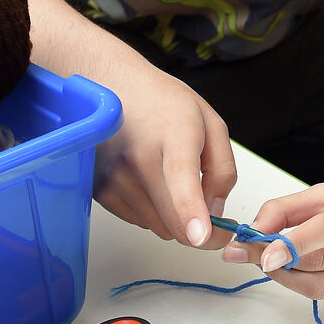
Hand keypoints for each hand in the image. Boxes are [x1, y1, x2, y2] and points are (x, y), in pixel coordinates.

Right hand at [93, 68, 238, 248]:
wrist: (113, 86)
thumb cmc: (163, 102)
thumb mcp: (211, 124)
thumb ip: (223, 171)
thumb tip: (215, 213)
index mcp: (174, 136)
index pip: (181, 180)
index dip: (192, 214)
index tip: (201, 237)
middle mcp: (139, 159)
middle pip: (173, 221)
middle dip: (201, 233)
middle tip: (216, 225)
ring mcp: (115, 178)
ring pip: (159, 227)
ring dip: (176, 219)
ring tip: (175, 182)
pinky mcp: (101, 192)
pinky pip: (139, 222)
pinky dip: (154, 214)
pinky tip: (153, 183)